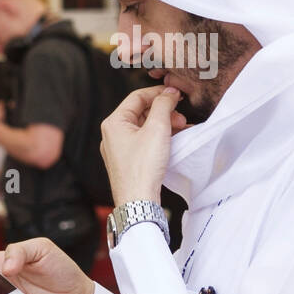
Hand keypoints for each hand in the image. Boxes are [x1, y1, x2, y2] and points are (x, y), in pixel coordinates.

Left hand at [100, 84, 184, 205]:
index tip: (176, 95)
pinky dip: (159, 138)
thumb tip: (169, 93)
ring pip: (144, 128)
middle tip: (181, 117)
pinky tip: (173, 142)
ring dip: (164, 125)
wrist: (138, 201)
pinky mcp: (127, 162)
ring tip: (181, 129)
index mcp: (114, 123)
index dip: (159, 93)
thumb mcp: (157, 129)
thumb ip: (163, 105)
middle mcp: (112, 135)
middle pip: (141, 112)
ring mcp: (119, 149)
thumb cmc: (143, 168)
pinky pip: (144, 142)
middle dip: (164, 112)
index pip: (137, 97)